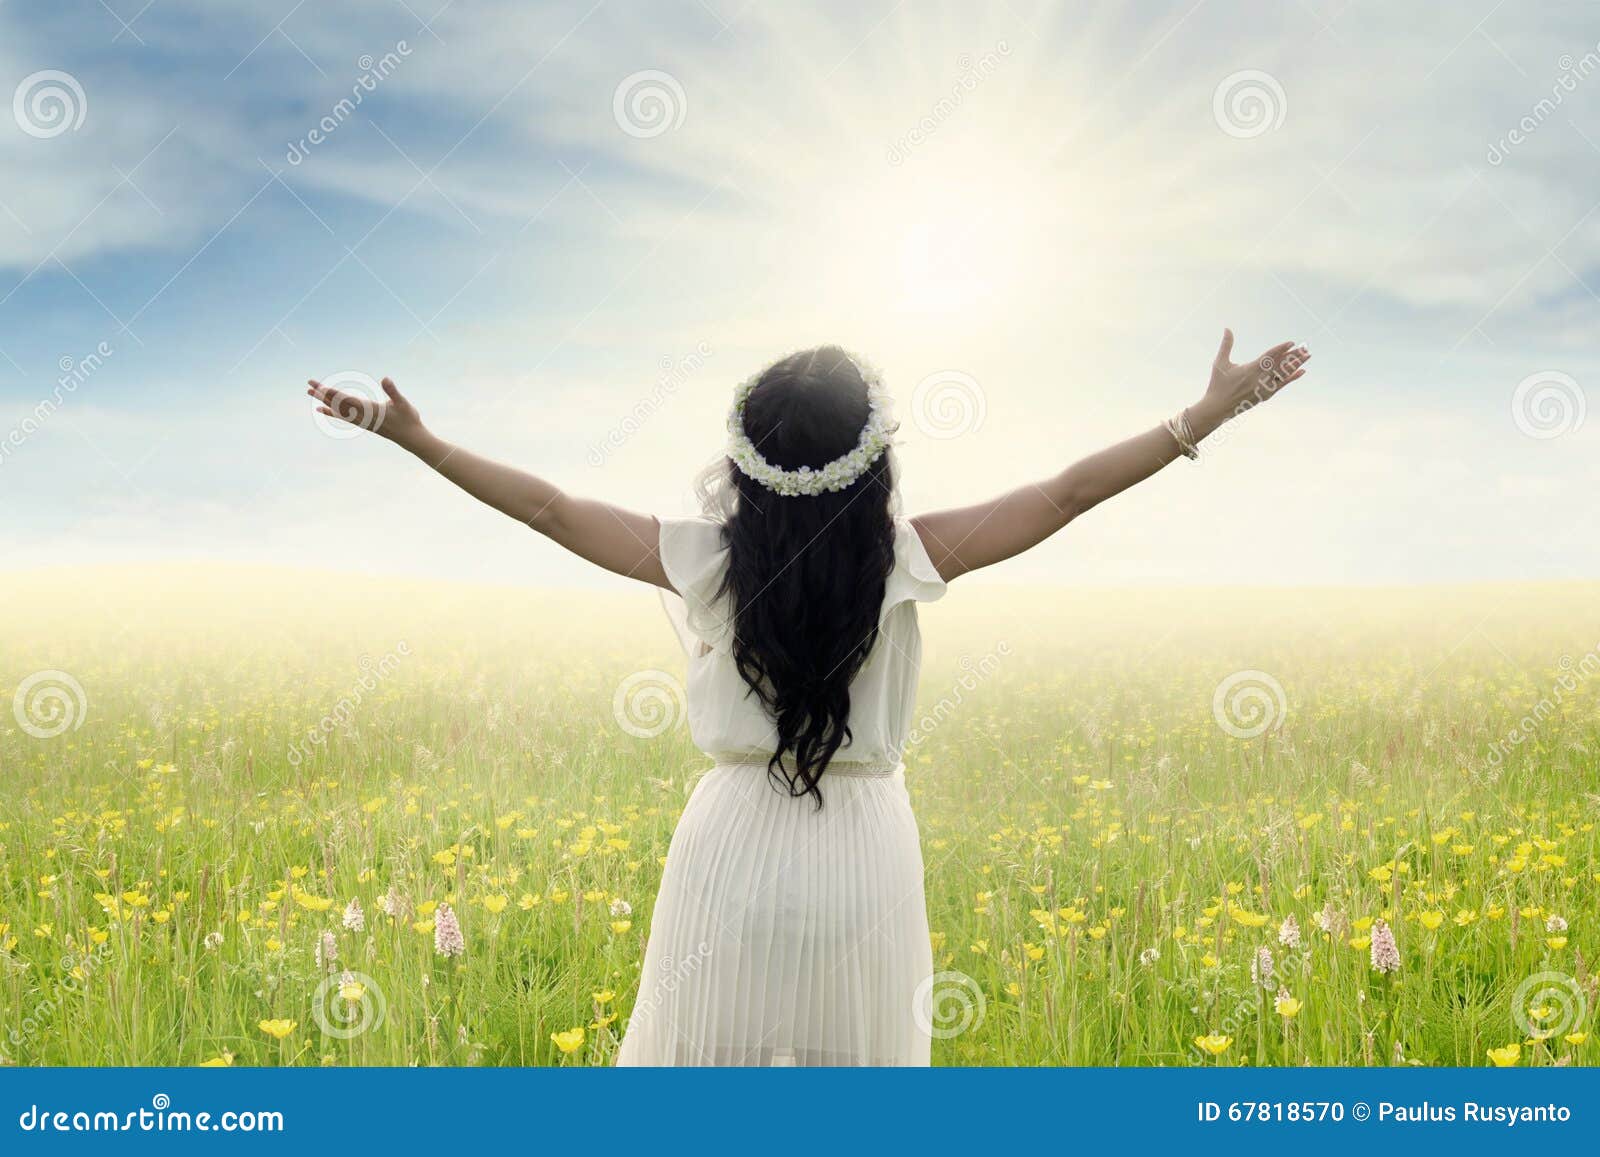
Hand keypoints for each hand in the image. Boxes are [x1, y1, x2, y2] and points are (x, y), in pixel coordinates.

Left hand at [306, 376, 428, 451]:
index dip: (333, 393)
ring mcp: (361, 421)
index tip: (320, 387)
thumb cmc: (409, 419)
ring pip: (337, 410)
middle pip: (338, 404)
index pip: (347, 400)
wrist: (411, 438)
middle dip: (323, 393)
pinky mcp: (362, 423)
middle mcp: (362, 416)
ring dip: (323, 400)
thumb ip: (393, 391)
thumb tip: (385, 379)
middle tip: (309, 384)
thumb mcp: (403, 403)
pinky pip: (342, 416)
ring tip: (310, 393)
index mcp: (370, 410)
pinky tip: (321, 409)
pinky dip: (330, 412)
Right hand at [1194, 329, 1309, 433]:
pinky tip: (1301, 371)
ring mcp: (1264, 388)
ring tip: (1307, 356)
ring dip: (1296, 364)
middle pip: (1281, 364)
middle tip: (1306, 348)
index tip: (1292, 343)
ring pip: (1284, 374)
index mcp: (1250, 369)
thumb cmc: (1217, 384)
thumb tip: (1227, 328)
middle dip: (1294, 355)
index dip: (1281, 349)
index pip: (1269, 356)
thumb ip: (1226, 345)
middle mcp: (1260, 379)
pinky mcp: (1265, 395)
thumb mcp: (1220, 363)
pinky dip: (1292, 378)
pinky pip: (1282, 385)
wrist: (1218, 408)